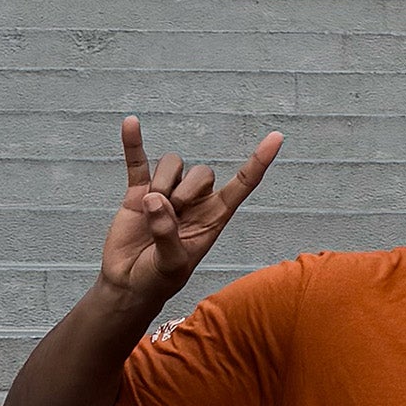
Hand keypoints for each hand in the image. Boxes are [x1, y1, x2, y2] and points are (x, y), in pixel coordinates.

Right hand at [100, 116, 282, 307]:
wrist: (129, 282)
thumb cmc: (160, 277)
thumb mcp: (172, 264)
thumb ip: (168, 234)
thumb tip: (156, 200)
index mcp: (215, 217)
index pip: (243, 184)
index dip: (259, 161)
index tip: (276, 138)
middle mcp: (195, 201)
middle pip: (202, 172)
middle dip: (186, 190)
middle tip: (173, 213)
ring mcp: (166, 194)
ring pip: (173, 164)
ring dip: (162, 183)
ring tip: (150, 209)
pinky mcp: (138, 193)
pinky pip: (138, 162)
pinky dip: (133, 143)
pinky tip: (131, 123)